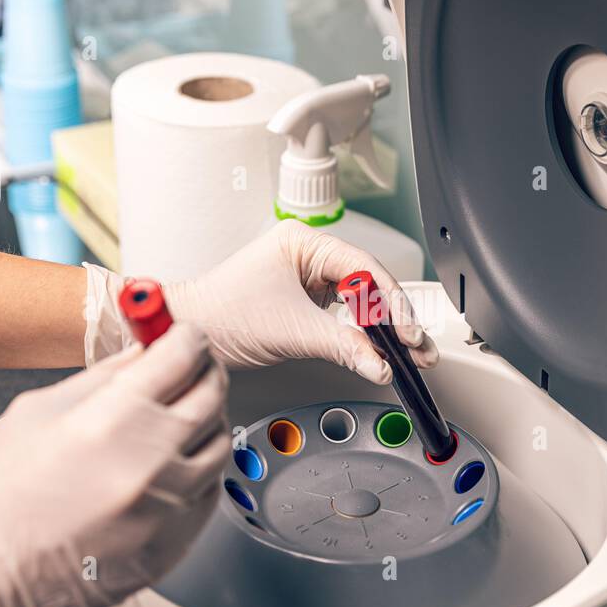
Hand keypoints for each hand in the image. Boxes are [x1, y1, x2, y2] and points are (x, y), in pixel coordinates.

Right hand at [0, 324, 229, 606]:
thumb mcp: (35, 412)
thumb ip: (102, 377)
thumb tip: (145, 350)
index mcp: (110, 421)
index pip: (180, 356)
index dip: (187, 337)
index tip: (186, 336)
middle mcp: (149, 465)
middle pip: (211, 396)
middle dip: (204, 372)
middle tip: (192, 369)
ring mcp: (168, 510)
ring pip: (218, 446)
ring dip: (205, 423)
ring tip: (175, 421)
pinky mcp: (175, 546)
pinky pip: (208, 493)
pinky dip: (196, 472)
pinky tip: (167, 468)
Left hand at [85, 221, 438, 383]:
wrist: (189, 333)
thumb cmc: (221, 315)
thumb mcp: (290, 330)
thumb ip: (342, 347)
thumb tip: (379, 364)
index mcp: (304, 242)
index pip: (365, 270)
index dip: (391, 304)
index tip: (406, 334)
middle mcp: (309, 254)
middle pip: (369, 284)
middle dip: (395, 317)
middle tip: (417, 345)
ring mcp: (308, 277)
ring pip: (360, 301)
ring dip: (383, 328)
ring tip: (409, 351)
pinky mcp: (305, 301)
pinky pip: (345, 315)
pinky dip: (364, 334)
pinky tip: (381, 348)